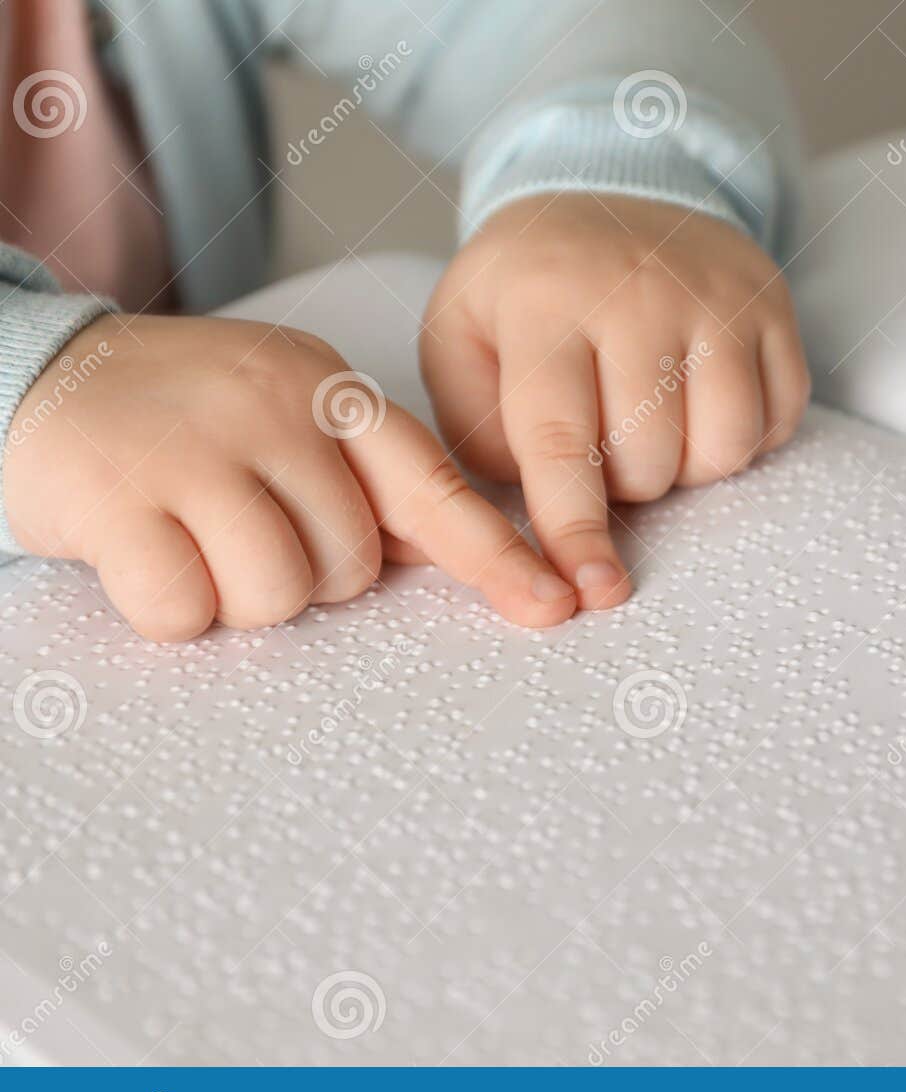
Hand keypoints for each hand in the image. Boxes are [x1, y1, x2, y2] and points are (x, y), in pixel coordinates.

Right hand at [4, 315, 578, 640]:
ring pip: (276, 596)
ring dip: (237, 597)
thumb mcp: (289, 420)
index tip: (560, 604)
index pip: (432, 485)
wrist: (42, 372)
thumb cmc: (188, 417)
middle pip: (350, 567)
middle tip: (245, 530)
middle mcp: (273, 409)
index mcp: (329, 393)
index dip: (497, 554)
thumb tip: (455, 556)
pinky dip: (168, 609)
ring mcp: (194, 448)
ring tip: (194, 540)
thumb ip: (367, 484)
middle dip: (308, 577)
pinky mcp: (115, 495)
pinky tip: (143, 554)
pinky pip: (184, 611)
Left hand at [421, 194, 810, 610]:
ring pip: (724, 449)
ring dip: (687, 465)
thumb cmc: (529, 288)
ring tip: (653, 420)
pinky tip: (702, 399)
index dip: (574, 527)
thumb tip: (531, 513)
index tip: (590, 590)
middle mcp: (640, 293)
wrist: (613, 188)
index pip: (561, 440)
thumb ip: (476, 429)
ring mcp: (719, 297)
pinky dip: (743, 435)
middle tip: (603, 431)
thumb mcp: (461, 335)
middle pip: (651, 461)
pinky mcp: (774, 307)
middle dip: (623, 479)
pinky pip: (778, 421)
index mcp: (544, 303)